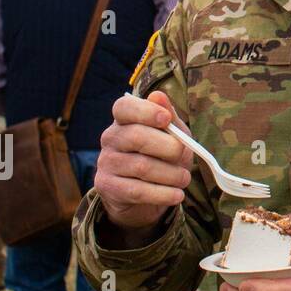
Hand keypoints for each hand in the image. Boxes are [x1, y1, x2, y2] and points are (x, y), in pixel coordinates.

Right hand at [96, 91, 193, 236]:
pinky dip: (162, 193)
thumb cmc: (162, 155)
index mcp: (124, 119)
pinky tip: (177, 195)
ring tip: (184, 178)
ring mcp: (106, 162)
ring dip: (171, 174)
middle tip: (184, 155)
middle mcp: (110, 138)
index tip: (166, 119)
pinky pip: (137, 191)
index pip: (124, 107)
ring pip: (141, 166)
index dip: (145, 111)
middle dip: (168, 147)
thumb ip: (169, 116)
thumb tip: (158, 95)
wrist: (145, 195)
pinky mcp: (106, 187)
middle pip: (137, 137)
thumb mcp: (172, 134)